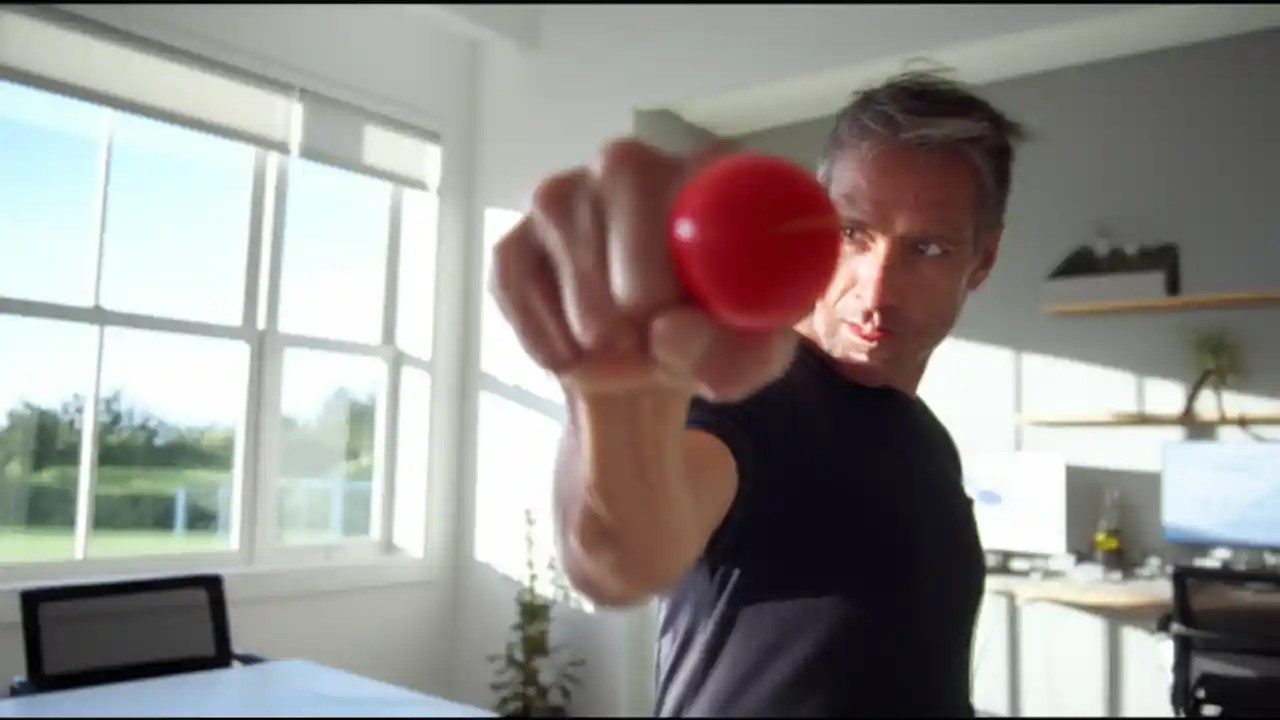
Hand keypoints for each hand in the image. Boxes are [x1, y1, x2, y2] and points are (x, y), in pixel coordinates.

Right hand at [489, 138, 798, 401]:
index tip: (671, 316)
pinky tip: (571, 355)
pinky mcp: (519, 235)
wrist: (646, 365)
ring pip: (566, 230)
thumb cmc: (709, 340)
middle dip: (632, 284)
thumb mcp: (746, 362)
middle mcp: (633, 164)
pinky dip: (541, 333)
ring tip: (618, 347)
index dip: (678, 252)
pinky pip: (514, 276)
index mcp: (708, 175)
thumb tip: (668, 331)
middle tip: (645, 338)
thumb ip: (729, 352)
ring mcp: (569, 193)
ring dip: (589, 318)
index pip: (696, 176)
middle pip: (623, 181)